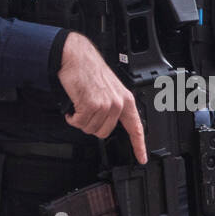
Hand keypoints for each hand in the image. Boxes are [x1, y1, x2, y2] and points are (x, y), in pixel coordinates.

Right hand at [57, 33, 146, 163]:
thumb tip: (106, 123)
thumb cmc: (90, 70)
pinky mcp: (91, 105)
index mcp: (125, 99)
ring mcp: (105, 105)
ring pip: (90, 129)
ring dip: (80, 120)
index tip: (141, 158)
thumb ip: (112, 106)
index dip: (139, 145)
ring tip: (79, 105)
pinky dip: (72, 118)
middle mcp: (117, 103)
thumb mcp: (109, 88)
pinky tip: (72, 108)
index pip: (136, 127)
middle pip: (104, 132)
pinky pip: (79, 123)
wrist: (77, 57)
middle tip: (85, 113)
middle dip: (91, 126)